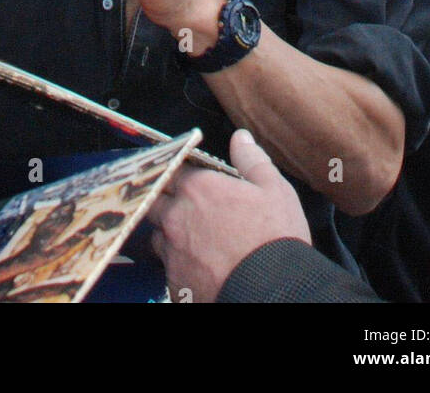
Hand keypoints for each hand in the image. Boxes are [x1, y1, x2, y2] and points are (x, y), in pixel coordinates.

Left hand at [149, 129, 310, 301]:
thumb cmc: (275, 240)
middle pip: (154, 201)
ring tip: (195, 242)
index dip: (178, 172)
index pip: (170, 169)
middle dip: (165, 201)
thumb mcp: (274, 189)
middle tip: (187, 209)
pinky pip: (167, 268)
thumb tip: (241, 138)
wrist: (274, 292)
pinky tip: (199, 267)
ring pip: (157, 237)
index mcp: (197, 188)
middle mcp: (176, 217)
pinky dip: (179, 265)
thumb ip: (251, 159)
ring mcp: (172, 252)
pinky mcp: (173, 282)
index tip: (186, 178)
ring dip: (169, 235)